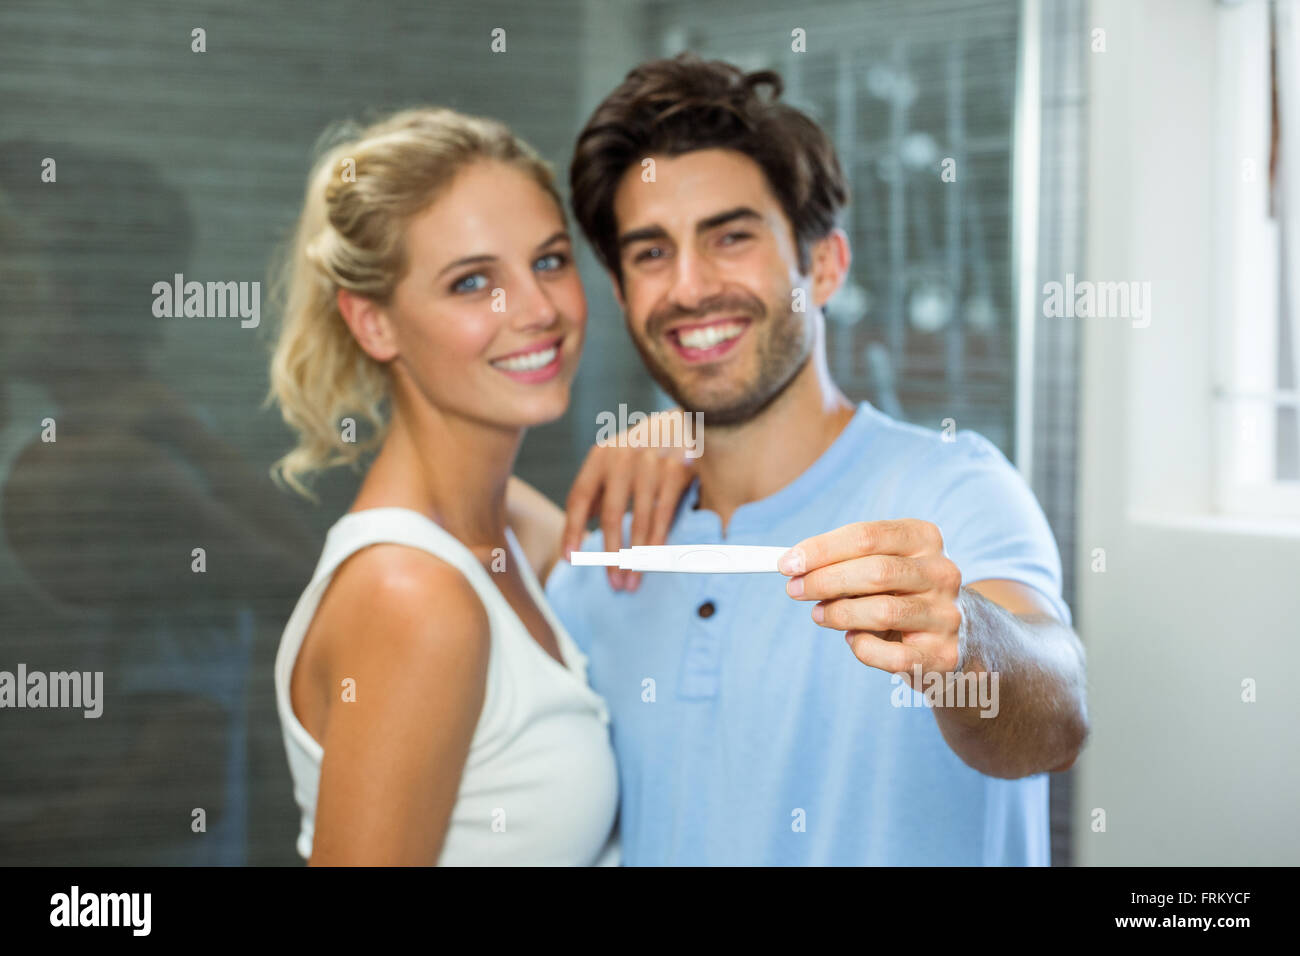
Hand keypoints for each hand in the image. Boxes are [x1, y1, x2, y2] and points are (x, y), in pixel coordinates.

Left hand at [562, 409, 698, 590]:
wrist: (688, 419)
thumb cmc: (644, 449)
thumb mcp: (614, 459)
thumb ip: (597, 490)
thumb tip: (578, 530)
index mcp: (600, 456)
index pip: (579, 497)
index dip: (572, 530)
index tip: (570, 559)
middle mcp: (622, 457)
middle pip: (610, 515)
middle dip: (610, 554)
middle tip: (612, 583)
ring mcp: (651, 463)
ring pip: (640, 520)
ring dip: (636, 556)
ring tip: (631, 581)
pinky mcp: (677, 470)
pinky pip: (664, 514)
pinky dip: (658, 541)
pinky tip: (653, 560)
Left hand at [778, 519, 963, 680]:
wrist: (954, 636)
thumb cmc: (899, 592)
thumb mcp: (879, 563)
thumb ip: (843, 560)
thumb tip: (793, 565)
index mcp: (924, 539)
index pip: (867, 536)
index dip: (821, 549)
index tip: (787, 563)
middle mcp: (942, 573)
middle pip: (875, 571)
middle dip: (824, 581)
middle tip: (794, 589)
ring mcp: (946, 614)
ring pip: (882, 612)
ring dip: (838, 614)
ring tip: (819, 614)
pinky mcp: (942, 654)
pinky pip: (892, 655)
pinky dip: (862, 648)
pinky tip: (853, 639)